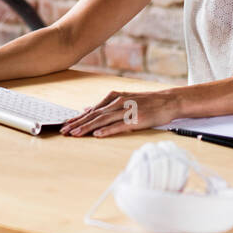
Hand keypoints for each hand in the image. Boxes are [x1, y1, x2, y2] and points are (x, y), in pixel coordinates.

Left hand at [60, 90, 179, 136]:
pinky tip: (98, 134)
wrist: (168, 101)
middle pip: (94, 115)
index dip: (77, 118)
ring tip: (75, 134)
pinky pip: (120, 125)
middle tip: (64, 131)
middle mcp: (118, 102)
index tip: (64, 125)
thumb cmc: (146, 102)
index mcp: (114, 97)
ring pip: (103, 120)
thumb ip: (106, 105)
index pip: (92, 110)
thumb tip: (87, 109)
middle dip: (78, 124)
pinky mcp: (136, 119)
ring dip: (88, 128)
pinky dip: (108, 130)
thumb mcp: (124, 99)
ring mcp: (127, 110)